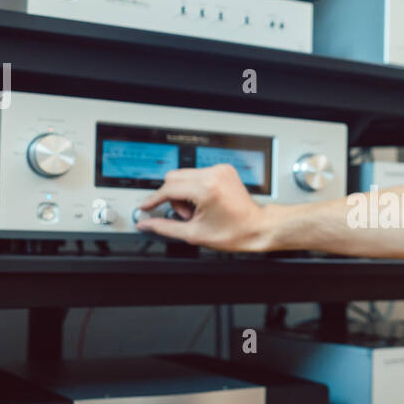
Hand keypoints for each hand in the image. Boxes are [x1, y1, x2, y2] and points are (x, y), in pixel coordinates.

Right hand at [135, 163, 269, 250]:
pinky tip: (205, 202)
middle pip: (173, 177)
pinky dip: (195, 188)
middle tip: (187, 215)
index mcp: (206, 188)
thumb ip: (165, 228)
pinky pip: (197, 174)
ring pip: (184, 175)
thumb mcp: (195, 234)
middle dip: (173, 198)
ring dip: (184, 193)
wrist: (258, 227)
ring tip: (198, 211)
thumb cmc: (235, 232)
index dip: (153, 200)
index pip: (168, 188)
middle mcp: (213, 174)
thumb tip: (146, 224)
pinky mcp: (223, 169)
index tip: (146, 207)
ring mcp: (219, 169)